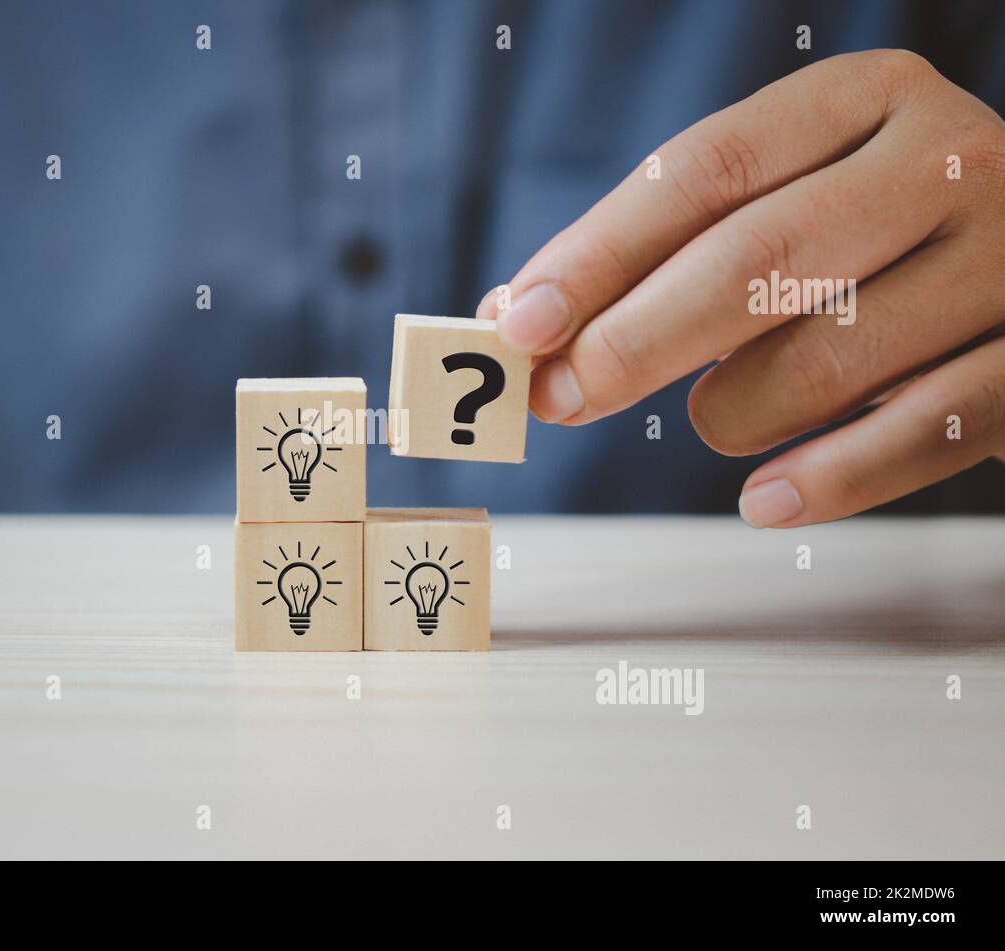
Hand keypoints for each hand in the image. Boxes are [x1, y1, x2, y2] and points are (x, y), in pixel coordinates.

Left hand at [478, 50, 1004, 527]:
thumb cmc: (876, 239)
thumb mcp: (786, 201)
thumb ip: (667, 250)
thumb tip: (521, 318)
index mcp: (866, 100)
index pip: (705, 172)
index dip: (600, 254)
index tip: (520, 322)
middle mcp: (949, 163)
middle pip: (755, 260)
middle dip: (635, 342)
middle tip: (558, 398)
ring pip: (825, 361)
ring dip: (730, 413)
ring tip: (711, 416)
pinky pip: (920, 438)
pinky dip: (826, 480)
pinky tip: (763, 501)